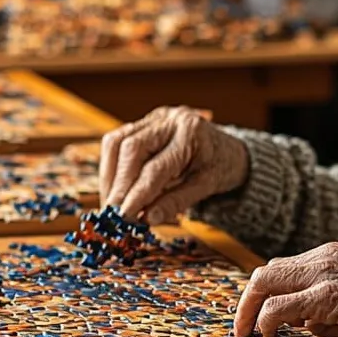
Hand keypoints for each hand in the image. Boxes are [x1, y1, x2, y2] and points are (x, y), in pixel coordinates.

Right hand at [100, 106, 249, 223]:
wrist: (227, 148)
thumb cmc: (220, 166)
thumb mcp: (207, 186)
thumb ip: (177, 202)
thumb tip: (147, 219)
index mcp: (190, 133)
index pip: (155, 168)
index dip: (136, 195)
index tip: (124, 217)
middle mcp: (169, 119)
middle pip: (130, 148)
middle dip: (118, 184)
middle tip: (113, 213)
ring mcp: (153, 118)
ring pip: (116, 141)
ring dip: (110, 176)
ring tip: (112, 203)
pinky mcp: (142, 123)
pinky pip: (116, 142)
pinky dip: (112, 167)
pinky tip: (115, 188)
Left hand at [234, 241, 337, 336]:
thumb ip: (325, 310)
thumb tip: (302, 327)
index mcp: (329, 254)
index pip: (282, 268)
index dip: (263, 293)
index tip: (254, 316)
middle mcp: (322, 257)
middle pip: (266, 272)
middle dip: (247, 301)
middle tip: (242, 328)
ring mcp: (323, 273)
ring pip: (265, 282)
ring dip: (250, 312)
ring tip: (250, 335)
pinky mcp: (327, 295)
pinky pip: (280, 306)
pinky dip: (266, 321)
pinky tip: (268, 335)